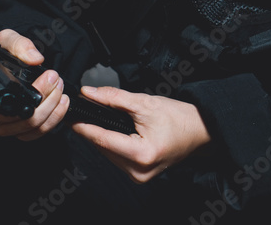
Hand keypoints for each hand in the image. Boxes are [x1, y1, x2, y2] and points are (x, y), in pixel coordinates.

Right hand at [0, 29, 70, 140]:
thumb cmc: (5, 55)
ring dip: (51, 109)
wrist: (12, 66)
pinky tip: (60, 105)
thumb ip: (19, 45)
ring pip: (29, 127)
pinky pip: (35, 135)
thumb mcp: (8, 40)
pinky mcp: (15, 132)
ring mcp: (0, 126)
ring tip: (59, 90)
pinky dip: (52, 120)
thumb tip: (34, 58)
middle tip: (56, 80)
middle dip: (45, 98)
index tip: (44, 77)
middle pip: (18, 117)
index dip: (25, 92)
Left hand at [71, 85, 211, 183]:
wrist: (200, 130)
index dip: (84, 127)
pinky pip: (118, 158)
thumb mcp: (144, 102)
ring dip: (103, 138)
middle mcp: (140, 171)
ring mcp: (140, 176)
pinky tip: (115, 132)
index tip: (70, 118)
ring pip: (109, 154)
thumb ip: (113, 98)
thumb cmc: (178, 117)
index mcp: (142, 154)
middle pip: (104, 148)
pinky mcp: (140, 175)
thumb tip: (89, 93)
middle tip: (86, 111)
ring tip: (102, 120)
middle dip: (94, 130)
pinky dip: (113, 144)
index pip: (103, 140)